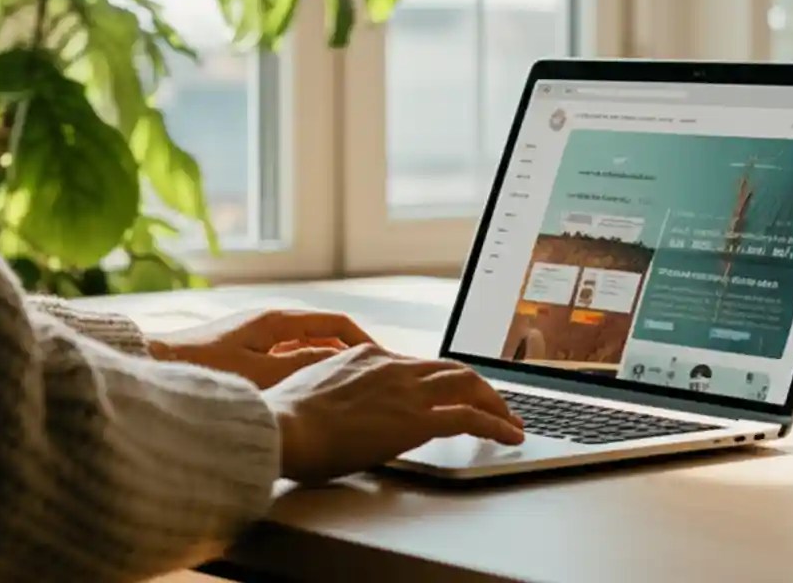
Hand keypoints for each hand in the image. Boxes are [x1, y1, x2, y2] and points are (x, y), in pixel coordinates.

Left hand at [149, 310, 372, 388]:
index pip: (338, 324)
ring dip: (328, 365)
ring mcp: (258, 336)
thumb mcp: (262, 373)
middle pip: (325, 336)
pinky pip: (288, 357)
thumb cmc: (205, 368)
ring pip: (307, 348)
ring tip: (347, 390)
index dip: (365, 342)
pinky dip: (306, 371)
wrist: (155, 363)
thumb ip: (303, 366)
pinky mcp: (244, 351)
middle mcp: (272, 323)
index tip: (385, 362)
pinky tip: (308, 394)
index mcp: (280, 320)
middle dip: (351, 356)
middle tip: (371, 381)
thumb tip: (341, 361)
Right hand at [261, 343, 525, 481]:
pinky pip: (470, 418)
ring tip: (511, 422)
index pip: (417, 364)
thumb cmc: (286, 420)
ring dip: (495, 404)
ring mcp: (407, 389)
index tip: (451, 392)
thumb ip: (336, 394)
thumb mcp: (313, 393)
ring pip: (469, 386)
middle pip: (451, 369)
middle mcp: (392, 365)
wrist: (282, 427)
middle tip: (495, 404)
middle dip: (479, 386)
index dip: (440, 380)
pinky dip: (496, 425)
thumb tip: (337, 410)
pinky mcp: (418, 418)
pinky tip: (509, 435)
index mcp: (365, 356)